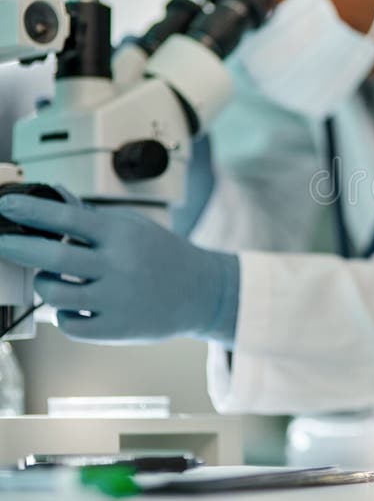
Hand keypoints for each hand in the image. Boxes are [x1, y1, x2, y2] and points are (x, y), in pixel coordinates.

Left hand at [0, 194, 238, 344]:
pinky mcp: (115, 329)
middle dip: (17, 247)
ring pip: (53, 294)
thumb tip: (53, 196)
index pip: (67, 218)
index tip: (5, 205)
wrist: (202, 292)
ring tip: (52, 278)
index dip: (31, 211)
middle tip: (3, 242)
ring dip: (44, 283)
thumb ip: (92, 217)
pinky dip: (64, 313)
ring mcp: (116, 300)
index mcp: (122, 235)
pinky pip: (68, 323)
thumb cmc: (164, 255)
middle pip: (52, 258)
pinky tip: (77, 304)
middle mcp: (119, 266)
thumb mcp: (135, 227)